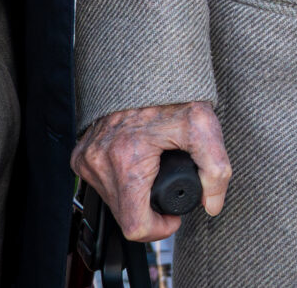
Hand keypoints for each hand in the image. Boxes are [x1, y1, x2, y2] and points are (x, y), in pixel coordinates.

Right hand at [72, 101, 230, 242]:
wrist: (149, 69)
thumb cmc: (175, 95)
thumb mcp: (205, 127)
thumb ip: (216, 169)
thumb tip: (212, 204)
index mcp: (126, 159)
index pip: (135, 224)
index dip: (159, 228)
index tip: (173, 214)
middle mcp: (99, 160)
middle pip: (123, 214)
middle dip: (148, 209)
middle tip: (167, 184)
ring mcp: (87, 156)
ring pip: (111, 200)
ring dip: (134, 196)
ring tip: (152, 170)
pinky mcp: (80, 153)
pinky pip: (99, 183)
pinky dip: (119, 181)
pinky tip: (135, 164)